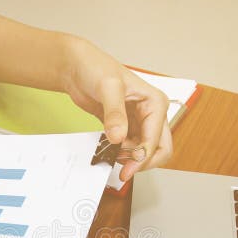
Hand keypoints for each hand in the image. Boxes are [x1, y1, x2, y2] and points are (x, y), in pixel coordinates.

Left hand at [61, 38, 173, 180]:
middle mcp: (151, 113)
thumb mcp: (107, 87)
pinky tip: (108, 153)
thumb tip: (119, 137)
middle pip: (160, 149)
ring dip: (131, 160)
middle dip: (144, 162)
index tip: (127, 168)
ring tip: (111, 157)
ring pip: (145, 151)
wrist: (77, 67)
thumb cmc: (95, 67)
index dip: (143, 156)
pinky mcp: (125, 128)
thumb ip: (114, 113)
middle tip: (124, 170)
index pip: (156, 138)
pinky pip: (129, 148)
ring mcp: (138, 122)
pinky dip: (121, 155)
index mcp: (155, 102)